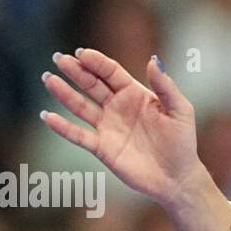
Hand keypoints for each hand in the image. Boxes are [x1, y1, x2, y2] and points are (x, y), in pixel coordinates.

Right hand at [40, 50, 202, 206]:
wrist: (177, 177)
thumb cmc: (182, 143)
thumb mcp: (180, 111)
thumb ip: (166, 86)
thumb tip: (153, 60)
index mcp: (135, 94)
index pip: (111, 72)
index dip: (96, 62)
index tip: (81, 53)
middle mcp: (117, 107)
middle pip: (92, 84)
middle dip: (75, 71)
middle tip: (59, 59)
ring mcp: (108, 127)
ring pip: (81, 106)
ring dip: (64, 93)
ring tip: (49, 79)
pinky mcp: (102, 148)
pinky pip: (79, 135)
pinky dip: (63, 127)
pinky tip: (48, 117)